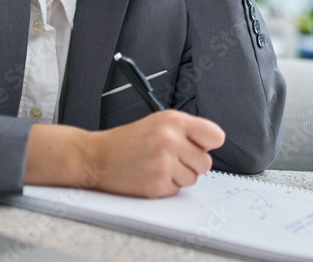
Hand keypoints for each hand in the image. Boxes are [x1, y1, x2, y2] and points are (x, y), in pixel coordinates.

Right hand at [25, 111, 224, 197]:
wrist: (97, 157)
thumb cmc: (127, 140)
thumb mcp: (158, 121)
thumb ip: (186, 129)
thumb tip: (212, 142)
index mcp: (174, 121)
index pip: (215, 136)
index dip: (208, 143)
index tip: (200, 145)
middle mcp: (170, 140)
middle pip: (206, 162)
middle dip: (191, 162)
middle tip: (172, 157)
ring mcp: (163, 164)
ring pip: (193, 178)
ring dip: (179, 175)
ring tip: (158, 165)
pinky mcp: (156, 185)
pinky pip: (177, 190)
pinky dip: (166, 186)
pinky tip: (151, 175)